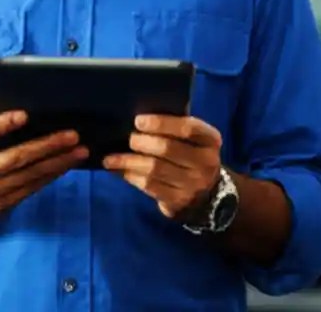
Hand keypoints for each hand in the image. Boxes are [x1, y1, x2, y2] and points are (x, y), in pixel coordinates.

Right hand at [0, 85, 87, 219]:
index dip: (2, 124)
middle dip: (46, 146)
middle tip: (72, 135)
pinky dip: (51, 176)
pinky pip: (30, 189)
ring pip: (27, 176)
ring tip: (80, 150)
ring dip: (57, 163)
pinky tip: (67, 165)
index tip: (24, 115)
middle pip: (14, 158)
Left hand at [103, 114, 221, 218]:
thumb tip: (139, 119)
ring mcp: (192, 183)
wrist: (206, 192)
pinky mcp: (178, 200)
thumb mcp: (193, 139)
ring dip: (129, 162)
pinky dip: (130, 176)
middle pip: (168, 149)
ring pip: (154, 169)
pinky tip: (118, 170)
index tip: (138, 120)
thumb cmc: (192, 154)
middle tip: (128, 138)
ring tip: (110, 158)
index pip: (187, 128)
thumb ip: (175, 127)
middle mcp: (205, 162)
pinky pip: (150, 186)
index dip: (161, 123)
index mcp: (210, 140)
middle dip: (142, 142)